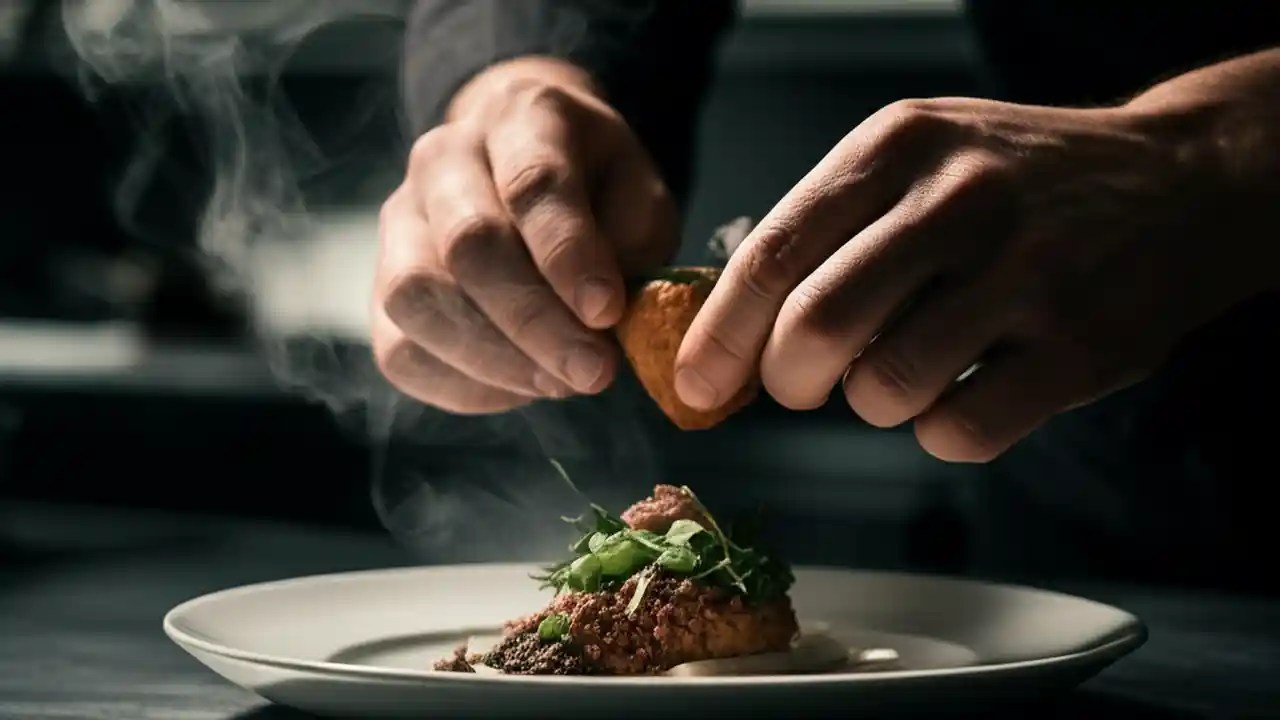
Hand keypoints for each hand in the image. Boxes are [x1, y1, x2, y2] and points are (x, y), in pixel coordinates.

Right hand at [373, 58, 677, 413]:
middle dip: (534, 321)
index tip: (607, 313)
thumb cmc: (598, 192)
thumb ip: (630, 245)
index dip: (568, 254)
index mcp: (520, 117)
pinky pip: (401, 351)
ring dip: (494, 359)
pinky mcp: (380, 286)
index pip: (533, 183)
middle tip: (592, 372)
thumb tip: (603, 320)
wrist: (530, 173)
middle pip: (467, 244)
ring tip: (559, 383)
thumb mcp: (639, 197)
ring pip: (416, 298)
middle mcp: (443, 159)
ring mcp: (399, 220)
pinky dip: (464, 386)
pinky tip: (521, 387)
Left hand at [676, 97, 1267, 461]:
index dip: (719, 335)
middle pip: (815, 328)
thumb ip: (824, 228)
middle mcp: (959, 200)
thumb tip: (730, 327)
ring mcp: (1027, 272)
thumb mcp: (914, 158)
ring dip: (872, 404)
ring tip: (902, 369)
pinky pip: (960, 430)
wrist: (1175, 183)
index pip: (772, 255)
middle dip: (786, 382)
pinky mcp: (1080, 346)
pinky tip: (964, 389)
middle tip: (799, 385)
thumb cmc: (1012, 182)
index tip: (695, 385)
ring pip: (884, 391)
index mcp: (897, 146)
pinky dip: (941, 430)